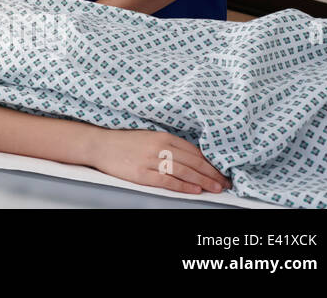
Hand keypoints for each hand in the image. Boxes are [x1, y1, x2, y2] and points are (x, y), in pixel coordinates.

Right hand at [88, 129, 231, 194]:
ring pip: (184, 171)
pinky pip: (167, 180)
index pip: (194, 151)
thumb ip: (169, 145)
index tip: (222, 171)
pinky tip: (195, 190)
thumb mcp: (149, 137)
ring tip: (216, 188)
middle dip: (212, 173)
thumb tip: (193, 157)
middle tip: (226, 182)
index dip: (211, 162)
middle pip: (193, 161)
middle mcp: (159, 147)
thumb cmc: (125, 142)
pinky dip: (183, 185)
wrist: (100, 145)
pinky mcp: (142, 173)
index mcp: (163, 136)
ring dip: (203, 181)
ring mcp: (150, 160)